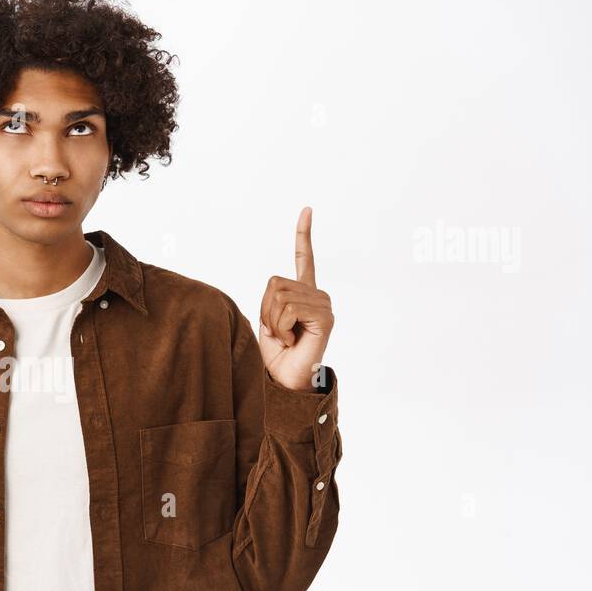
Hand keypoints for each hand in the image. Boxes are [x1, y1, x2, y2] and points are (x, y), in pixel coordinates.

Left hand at [258, 206, 333, 391]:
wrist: (286, 380)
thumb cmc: (276, 354)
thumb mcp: (267, 319)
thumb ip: (271, 298)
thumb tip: (275, 290)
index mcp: (303, 293)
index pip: (305, 258)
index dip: (304, 234)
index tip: (306, 210)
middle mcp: (317, 294)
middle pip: (275, 284)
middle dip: (266, 311)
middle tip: (278, 332)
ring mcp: (324, 304)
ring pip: (279, 297)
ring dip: (273, 322)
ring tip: (286, 337)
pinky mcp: (325, 316)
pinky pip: (288, 310)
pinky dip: (282, 327)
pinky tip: (294, 340)